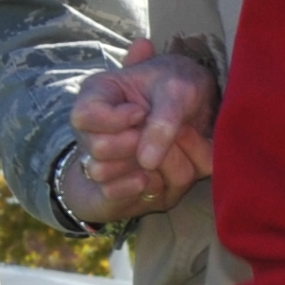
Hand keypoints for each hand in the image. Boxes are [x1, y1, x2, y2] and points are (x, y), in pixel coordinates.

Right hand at [69, 42, 218, 219]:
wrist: (199, 107)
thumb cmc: (181, 89)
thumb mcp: (179, 91)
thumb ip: (163, 121)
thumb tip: (147, 163)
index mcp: (96, 95)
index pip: (85, 116)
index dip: (116, 119)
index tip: (142, 111)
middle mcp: (91, 130)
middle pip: (97, 149)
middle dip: (136, 143)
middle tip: (161, 132)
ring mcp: (101, 158)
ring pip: (104, 174)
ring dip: (146, 164)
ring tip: (169, 148)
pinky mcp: (118, 183)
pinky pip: (115, 194)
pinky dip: (149, 184)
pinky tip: (166, 170)